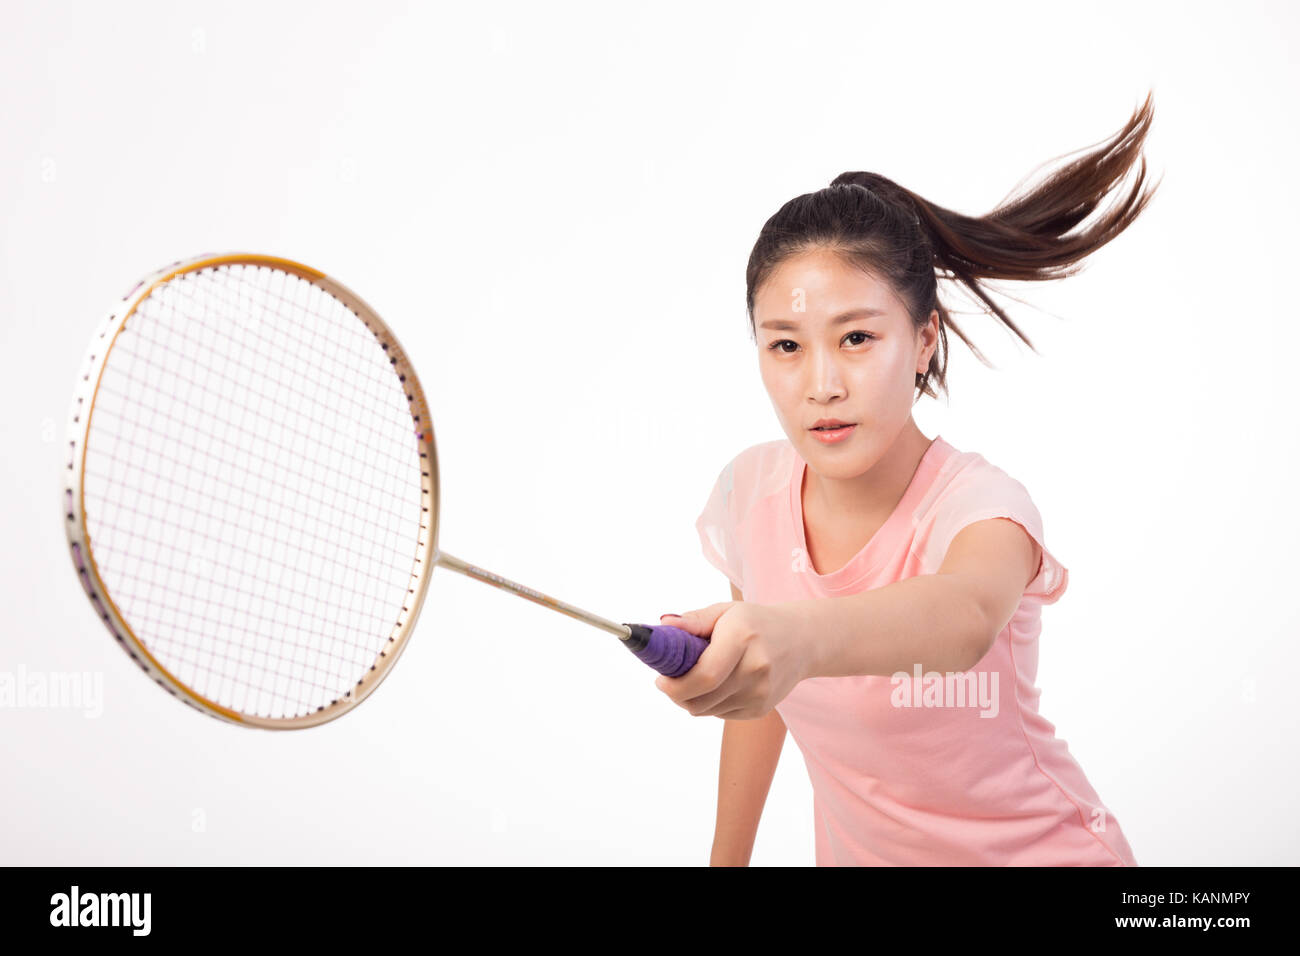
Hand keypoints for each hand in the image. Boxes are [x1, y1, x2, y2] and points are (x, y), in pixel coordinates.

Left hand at [654, 601, 811, 719]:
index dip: (676, 684)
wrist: (801, 640)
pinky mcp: (761, 709)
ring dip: (692, 699)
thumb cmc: (755, 622)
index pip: (705, 675)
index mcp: (742, 638)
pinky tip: (718, 684)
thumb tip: (663, 627)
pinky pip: (721, 714)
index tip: (660, 680)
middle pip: (702, 699)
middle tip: (668, 682)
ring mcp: (760, 693)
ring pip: (707, 710)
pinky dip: (710, 703)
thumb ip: (693, 621)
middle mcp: (755, 669)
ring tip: (695, 678)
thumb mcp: (726, 611)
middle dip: (677, 694)